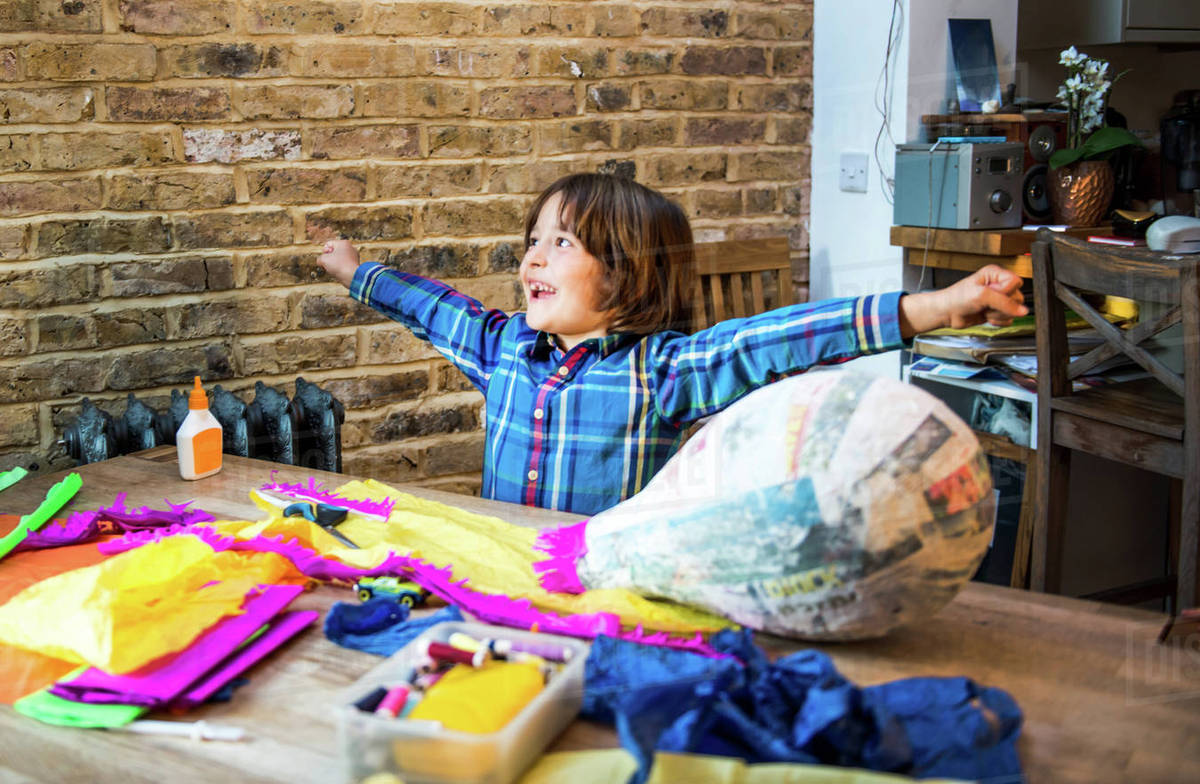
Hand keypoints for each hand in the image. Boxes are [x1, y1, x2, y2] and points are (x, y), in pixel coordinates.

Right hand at [317, 239, 359, 287]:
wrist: (352, 277)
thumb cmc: (339, 266)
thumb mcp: (323, 260)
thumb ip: (319, 258)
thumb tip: (321, 262)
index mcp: (343, 243)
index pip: (328, 244)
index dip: (324, 251)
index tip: (326, 257)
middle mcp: (350, 248)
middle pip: (333, 252)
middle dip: (329, 258)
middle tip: (330, 264)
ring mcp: (354, 256)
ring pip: (338, 259)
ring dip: (334, 264)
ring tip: (335, 269)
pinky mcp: (355, 264)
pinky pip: (344, 265)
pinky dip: (340, 268)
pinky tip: (340, 272)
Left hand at [898, 265, 1027, 337]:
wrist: (946, 313)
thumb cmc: (957, 299)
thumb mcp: (982, 296)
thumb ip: (1004, 302)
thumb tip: (1023, 310)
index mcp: (995, 274)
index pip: (1016, 282)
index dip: (1006, 291)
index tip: (992, 294)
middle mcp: (998, 285)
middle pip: (1017, 297)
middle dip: (1001, 305)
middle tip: (985, 304)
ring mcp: (998, 299)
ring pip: (1014, 310)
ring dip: (998, 314)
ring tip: (983, 310)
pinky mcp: (996, 311)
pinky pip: (1008, 319)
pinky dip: (997, 321)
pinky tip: (985, 316)